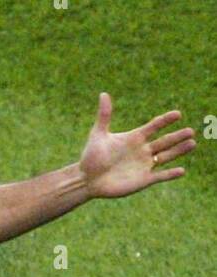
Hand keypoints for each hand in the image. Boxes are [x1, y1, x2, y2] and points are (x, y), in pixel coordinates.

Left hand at [79, 92, 194, 198]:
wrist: (86, 180)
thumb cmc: (91, 157)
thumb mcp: (98, 135)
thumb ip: (104, 116)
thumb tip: (103, 94)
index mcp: (135, 137)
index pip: (155, 126)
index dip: (165, 120)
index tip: (177, 114)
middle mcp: (143, 150)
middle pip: (165, 141)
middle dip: (177, 136)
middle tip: (191, 131)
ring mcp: (144, 165)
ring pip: (166, 156)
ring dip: (179, 151)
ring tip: (192, 143)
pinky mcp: (142, 180)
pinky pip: (160, 176)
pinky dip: (170, 174)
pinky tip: (181, 171)